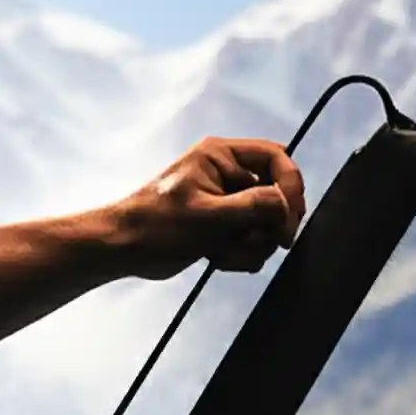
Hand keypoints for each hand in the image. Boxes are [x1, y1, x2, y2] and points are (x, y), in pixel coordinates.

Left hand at [112, 137, 305, 279]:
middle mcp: (227, 173)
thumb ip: (253, 206)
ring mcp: (226, 200)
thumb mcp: (209, 215)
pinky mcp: (223, 225)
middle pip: (276, 193)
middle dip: (271, 223)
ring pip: (266, 221)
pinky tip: (219, 258)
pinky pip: (252, 238)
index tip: (289, 218)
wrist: (125, 249)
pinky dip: (242, 253)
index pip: (276, 158)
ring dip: (254, 243)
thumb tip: (285, 206)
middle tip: (265, 242)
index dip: (290, 186)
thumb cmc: (158, 225)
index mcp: (221, 156)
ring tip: (226, 252)